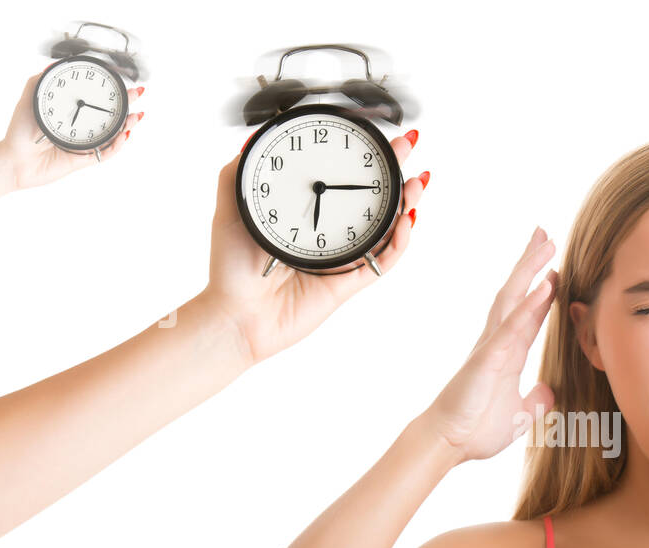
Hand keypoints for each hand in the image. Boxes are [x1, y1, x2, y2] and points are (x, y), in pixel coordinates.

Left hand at [1, 72, 144, 189]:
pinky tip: (124, 134)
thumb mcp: (28, 98)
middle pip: (111, 115)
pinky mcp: (86, 158)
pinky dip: (118, 145)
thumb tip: (55, 64)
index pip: (94, 98)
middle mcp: (82, 127)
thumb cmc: (20, 131)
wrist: (16, 159)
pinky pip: (107, 152)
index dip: (110, 90)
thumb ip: (40, 80)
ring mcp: (86, 143)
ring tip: (136, 115)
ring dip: (128, 124)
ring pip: (114, 134)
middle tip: (138, 93)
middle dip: (128, 104)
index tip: (120, 80)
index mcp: (71, 111)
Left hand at [200, 133, 425, 365]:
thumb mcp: (230, 209)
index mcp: (307, 212)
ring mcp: (343, 257)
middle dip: (397, 170)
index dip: (362, 155)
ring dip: (408, 202)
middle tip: (410, 143)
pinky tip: (406, 221)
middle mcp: (330, 232)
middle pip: (374, 197)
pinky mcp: (349, 282)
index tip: (376, 132)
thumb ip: (237, 173)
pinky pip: (383, 261)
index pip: (340, 177)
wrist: (236, 314)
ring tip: (418, 181)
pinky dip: (399, 242)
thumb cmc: (231, 269)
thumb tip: (251, 138)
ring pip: (387, 227)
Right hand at [419, 226, 557, 461]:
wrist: (447, 443)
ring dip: (530, 270)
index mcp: (508, 354)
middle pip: (518, 293)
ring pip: (513, 299)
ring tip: (547, 244)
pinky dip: (529, 305)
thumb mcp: (518, 416)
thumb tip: (549, 391)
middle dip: (532, 264)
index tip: (555, 268)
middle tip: (547, 236)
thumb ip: (535, 402)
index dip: (543, 291)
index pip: (530, 314)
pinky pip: (512, 327)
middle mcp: (499, 343)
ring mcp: (492, 347)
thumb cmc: (475, 429)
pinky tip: (545, 285)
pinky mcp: (488, 358)